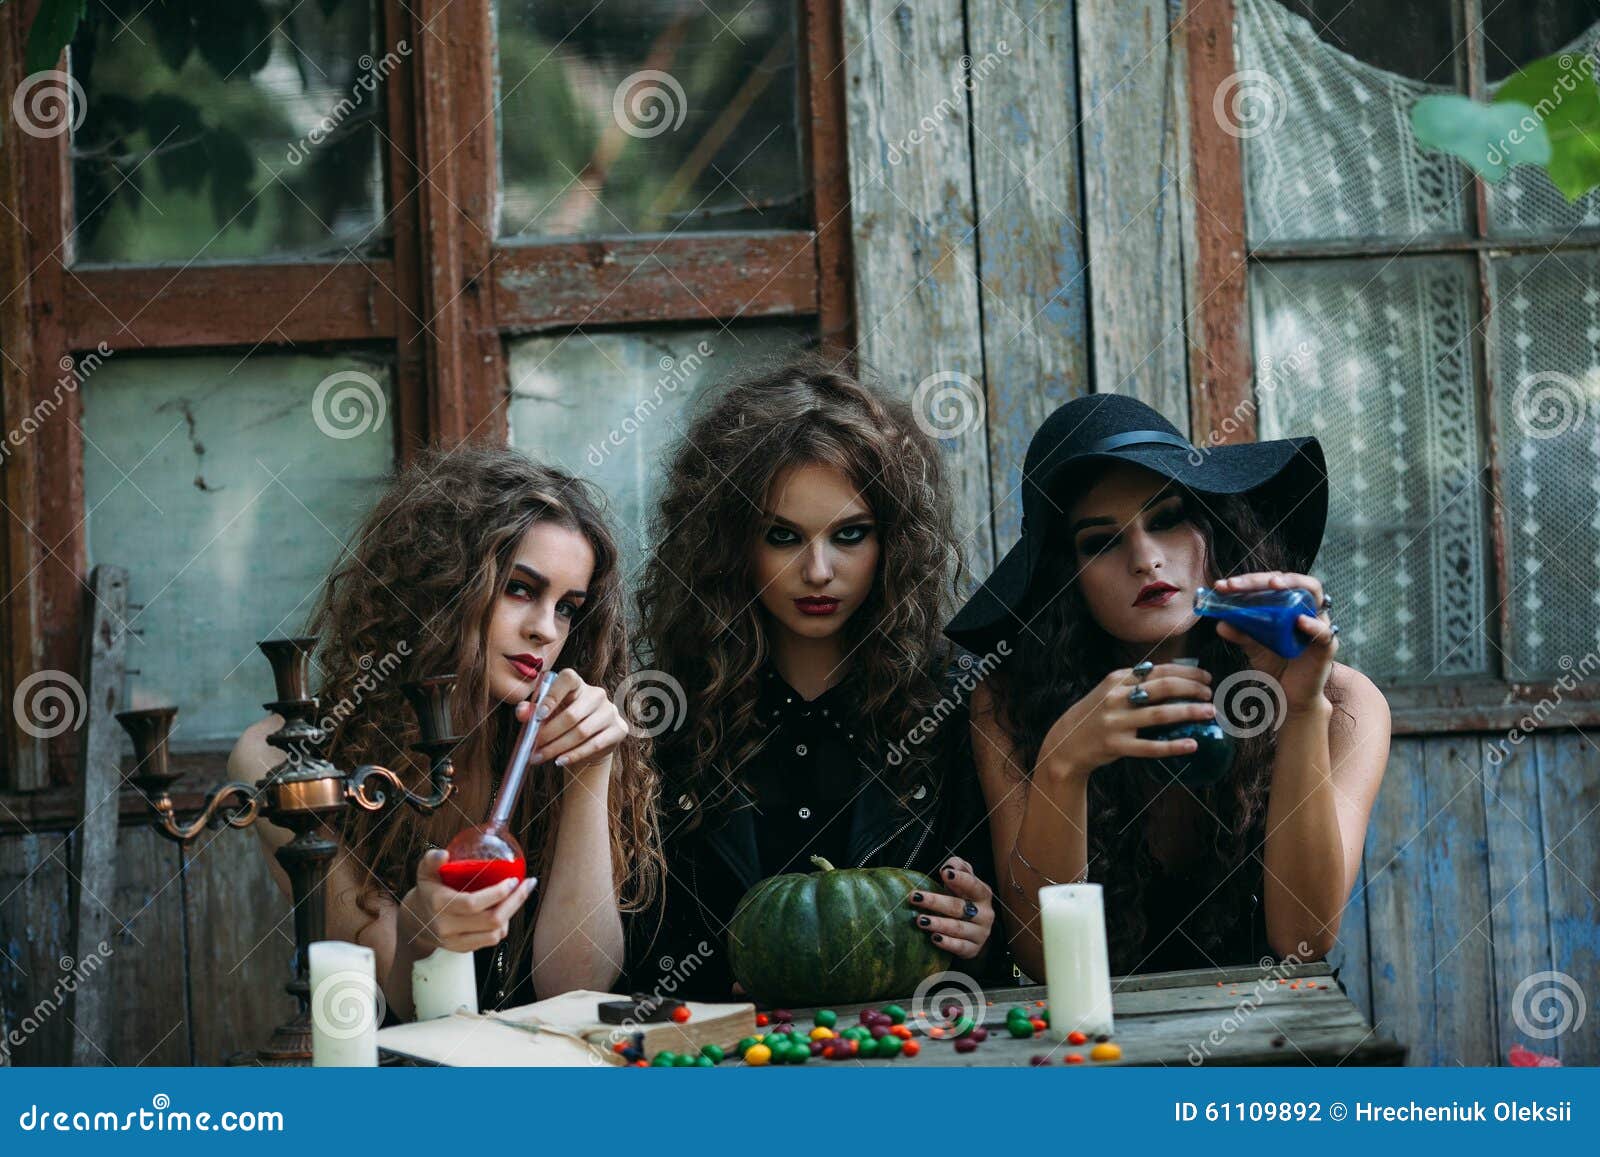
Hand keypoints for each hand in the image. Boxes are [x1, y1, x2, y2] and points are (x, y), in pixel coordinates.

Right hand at [400, 849, 536, 953]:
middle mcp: (447, 926)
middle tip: (527, 885)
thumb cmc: (428, 890)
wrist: (415, 921)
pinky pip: (489, 940)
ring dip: (510, 914)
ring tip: (516, 896)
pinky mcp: (462, 949)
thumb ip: (432, 860)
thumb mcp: (425, 872)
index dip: (497, 893)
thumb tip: (444, 854)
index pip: (473, 904)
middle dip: (514, 902)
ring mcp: (455, 941)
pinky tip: (505, 910)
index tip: (513, 880)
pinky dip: (501, 926)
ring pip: (494, 934)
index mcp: (440, 904)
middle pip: (491, 921)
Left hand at [525, 668, 628, 772]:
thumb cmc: (561, 721)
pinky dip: (574, 755)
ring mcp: (610, 711)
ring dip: (558, 747)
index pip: (568, 679)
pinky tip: (559, 761)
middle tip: (533, 748)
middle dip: (549, 734)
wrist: (587, 741)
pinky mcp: (618, 729)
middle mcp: (596, 694)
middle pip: (572, 715)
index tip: (538, 716)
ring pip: (582, 732)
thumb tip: (522, 712)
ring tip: (540, 757)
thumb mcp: (545, 714)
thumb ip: (531, 711)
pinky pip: (594, 744)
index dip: (552, 696)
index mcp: (577, 684)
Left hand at [907, 856, 994, 959]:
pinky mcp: (973, 949)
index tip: (945, 873)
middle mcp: (985, 914)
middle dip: (936, 901)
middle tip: (915, 897)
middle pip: (959, 907)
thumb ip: (957, 868)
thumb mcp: (960, 882)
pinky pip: (960, 947)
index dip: (960, 879)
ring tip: (920, 920)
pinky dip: (947, 943)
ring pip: (958, 928)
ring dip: (938, 923)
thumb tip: (948, 866)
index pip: (973, 885)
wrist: (971, 929)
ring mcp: (981, 933)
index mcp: (983, 894)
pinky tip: (934, 938)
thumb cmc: (961, 900)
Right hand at [1037, 663, 1216, 780]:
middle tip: (1211, 694)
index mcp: (1117, 678)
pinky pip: (1149, 747)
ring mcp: (1115, 721)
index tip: (1207, 678)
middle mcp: (1116, 697)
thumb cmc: (1096, 714)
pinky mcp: (1115, 745)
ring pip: (1160, 714)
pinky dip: (1173, 746)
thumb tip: (1177, 678)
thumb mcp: (1110, 691)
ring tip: (1209, 712)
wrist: (1065, 742)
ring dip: (1188, 712)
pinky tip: (1192, 745)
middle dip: (1192, 688)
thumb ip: (1137, 683)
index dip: (1187, 673)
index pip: (1159, 670)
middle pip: (1163, 688)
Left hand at [1210, 572, 1336, 711]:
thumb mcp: (1252, 647)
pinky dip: (1312, 624)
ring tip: (1273, 584)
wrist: (1289, 696)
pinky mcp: (1327, 646)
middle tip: (1238, 584)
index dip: (1247, 580)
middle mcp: (1306, 609)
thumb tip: (1220, 623)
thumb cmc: (1275, 665)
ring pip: (1314, 594)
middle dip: (1262, 579)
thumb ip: (1240, 633)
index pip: (1271, 582)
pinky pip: (1324, 631)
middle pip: (1291, 581)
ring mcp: (1319, 624)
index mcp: (1288, 606)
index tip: (1223, 585)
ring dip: (1293, 584)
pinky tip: (1298, 621)